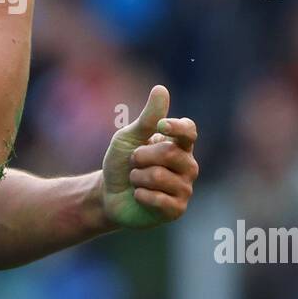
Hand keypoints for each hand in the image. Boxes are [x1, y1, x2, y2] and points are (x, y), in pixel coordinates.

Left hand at [99, 85, 198, 229]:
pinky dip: (140, 195)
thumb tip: (161, 89)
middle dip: (141, 156)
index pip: (189, 131)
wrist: (108, 194)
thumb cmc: (121, 162)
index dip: (177, 127)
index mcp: (179, 144)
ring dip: (138, 177)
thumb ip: (148, 117)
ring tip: (136, 180)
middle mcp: (187, 165)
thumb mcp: (129, 137)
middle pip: (169, 153)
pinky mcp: (177, 209)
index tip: (161, 125)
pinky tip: (139, 196)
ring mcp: (185, 188)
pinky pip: (159, 199)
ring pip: (160, 177)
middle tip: (133, 162)